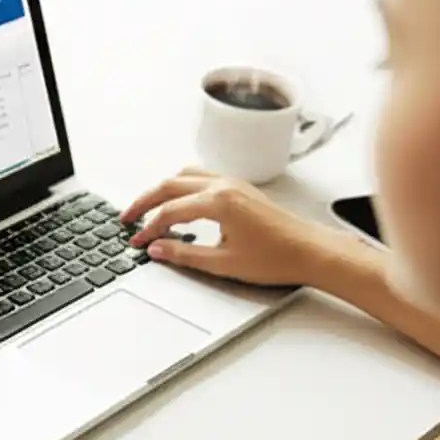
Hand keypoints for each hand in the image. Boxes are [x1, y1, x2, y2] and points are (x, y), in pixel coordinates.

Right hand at [120, 167, 345, 286]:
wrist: (312, 251)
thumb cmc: (278, 257)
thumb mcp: (224, 264)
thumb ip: (185, 255)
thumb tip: (158, 249)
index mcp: (218, 202)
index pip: (170, 212)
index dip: (148, 228)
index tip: (137, 242)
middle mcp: (224, 186)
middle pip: (170, 185)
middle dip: (145, 201)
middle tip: (127, 218)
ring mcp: (234, 184)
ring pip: (186, 175)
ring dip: (163, 190)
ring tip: (148, 208)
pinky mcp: (241, 189)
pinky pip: (202, 178)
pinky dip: (182, 187)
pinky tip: (179, 203)